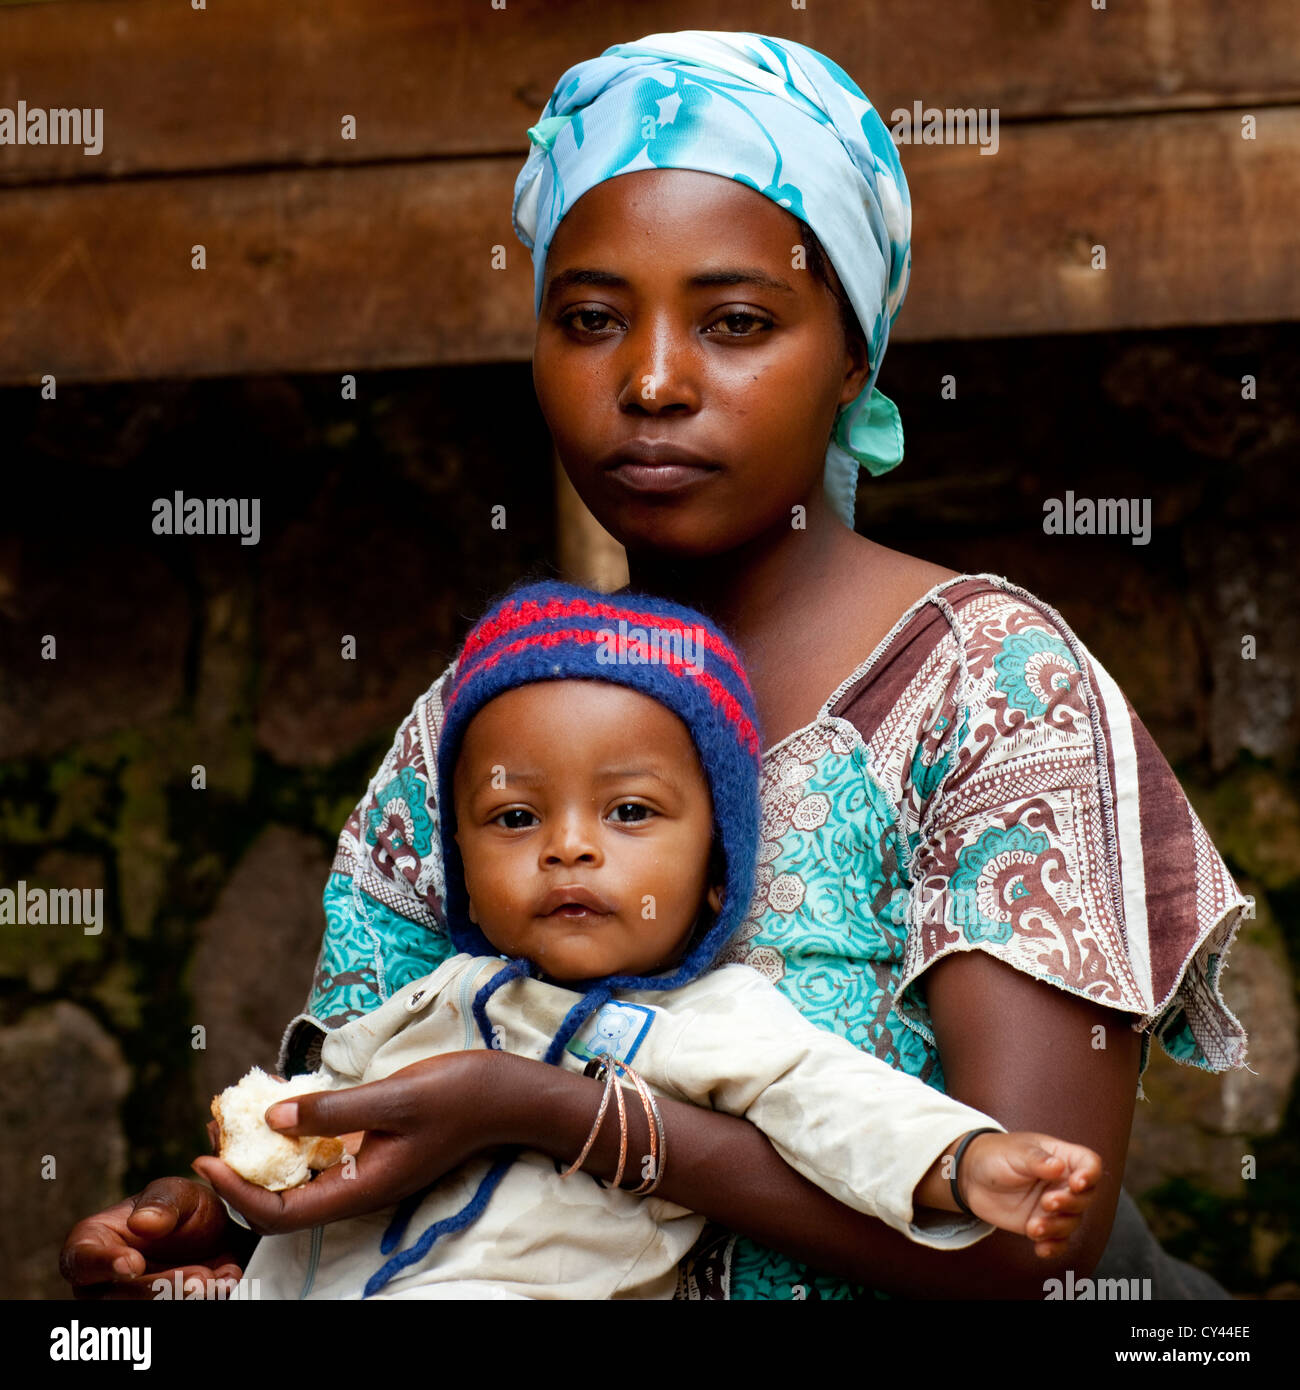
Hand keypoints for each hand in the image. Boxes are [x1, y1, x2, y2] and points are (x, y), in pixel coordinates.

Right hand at [59, 1178, 251, 1299]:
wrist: (215, 1232)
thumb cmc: (180, 1208)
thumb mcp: (175, 1192)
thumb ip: (160, 1204)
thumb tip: (143, 1223)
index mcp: (92, 1243)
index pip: (80, 1260)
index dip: (103, 1264)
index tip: (133, 1264)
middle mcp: (101, 1282)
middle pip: (115, 1297)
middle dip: (158, 1289)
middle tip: (196, 1278)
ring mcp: (128, 1302)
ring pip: (145, 1312)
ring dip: (181, 1299)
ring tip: (213, 1281)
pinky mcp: (158, 1310)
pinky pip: (174, 1312)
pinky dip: (203, 1300)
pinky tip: (225, 1283)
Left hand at [191, 1051, 494, 1235]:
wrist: (510, 1095)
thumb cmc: (460, 1097)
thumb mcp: (396, 1097)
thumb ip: (333, 1111)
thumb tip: (271, 1117)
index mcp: (362, 1188)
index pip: (282, 1213)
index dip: (236, 1192)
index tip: (206, 1158)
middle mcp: (360, 1186)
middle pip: (285, 1196)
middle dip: (242, 1167)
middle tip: (213, 1126)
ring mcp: (368, 1167)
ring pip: (302, 1171)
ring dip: (266, 1146)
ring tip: (236, 1112)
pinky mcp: (377, 1145)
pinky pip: (324, 1148)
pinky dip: (296, 1128)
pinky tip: (282, 1099)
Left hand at [957, 1132, 1101, 1256]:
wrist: (971, 1176)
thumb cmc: (996, 1155)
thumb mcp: (1015, 1152)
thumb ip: (1037, 1159)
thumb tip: (1059, 1166)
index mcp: (1062, 1157)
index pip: (1090, 1164)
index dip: (1090, 1174)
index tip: (1076, 1183)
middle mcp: (1063, 1183)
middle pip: (1085, 1197)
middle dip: (1070, 1204)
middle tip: (1046, 1202)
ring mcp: (1053, 1205)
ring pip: (1072, 1222)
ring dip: (1057, 1228)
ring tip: (1034, 1227)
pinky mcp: (1042, 1223)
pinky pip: (1058, 1241)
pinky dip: (1053, 1247)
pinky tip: (1040, 1248)